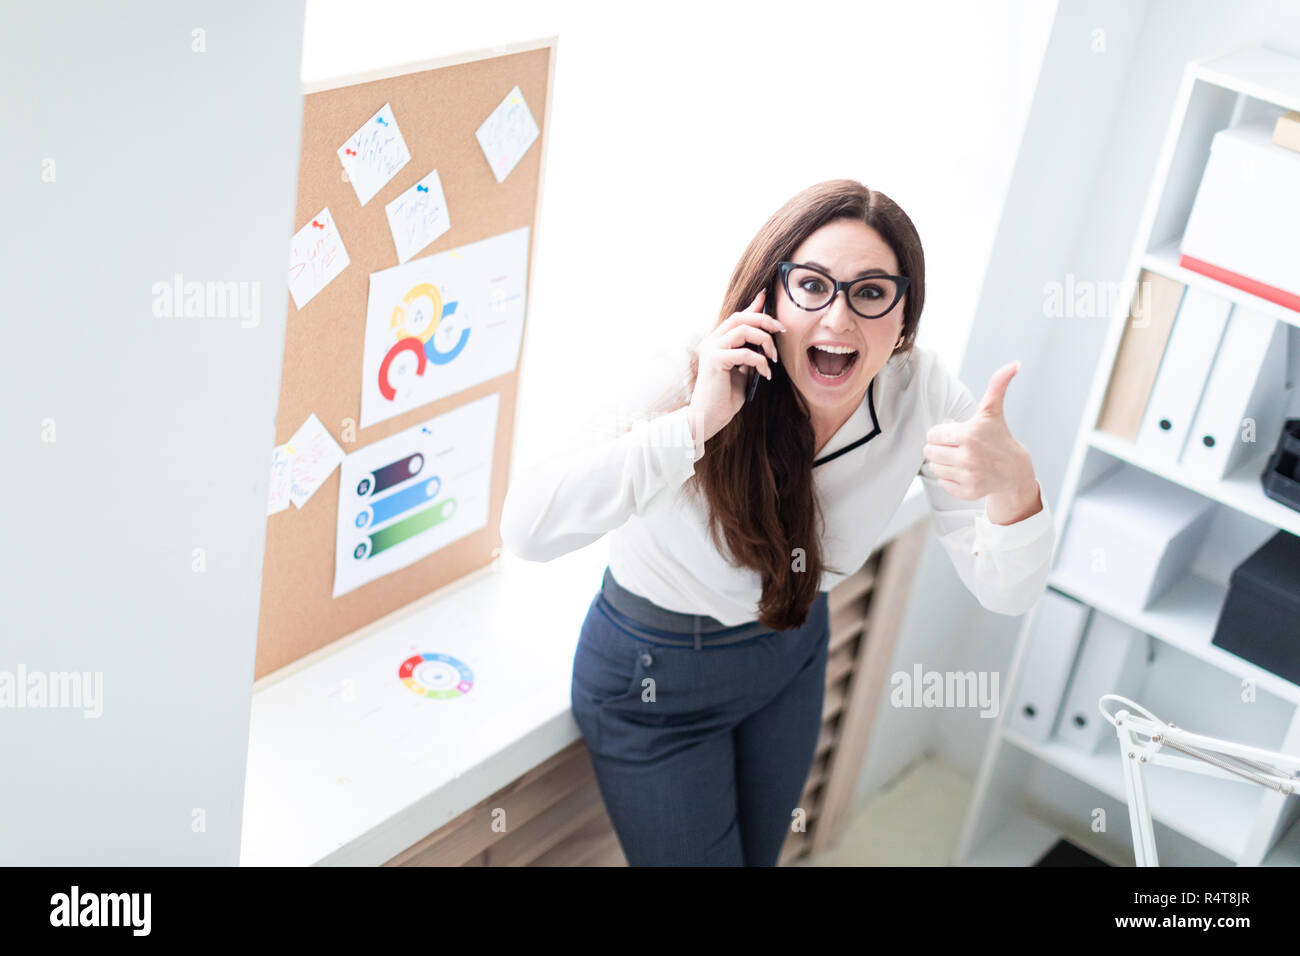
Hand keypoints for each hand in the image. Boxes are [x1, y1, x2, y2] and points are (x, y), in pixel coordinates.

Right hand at [687, 288, 783, 447]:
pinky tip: (766, 374)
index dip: (754, 305)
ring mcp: (711, 349)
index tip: (768, 297)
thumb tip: (764, 338)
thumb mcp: (742, 370)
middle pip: (742, 317)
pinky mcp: (715, 361)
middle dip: (765, 320)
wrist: (708, 417)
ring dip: (765, 341)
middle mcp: (711, 340)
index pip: (737, 316)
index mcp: (717, 341)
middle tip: (782, 330)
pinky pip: (744, 353)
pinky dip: (760, 362)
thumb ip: (749, 352)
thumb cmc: (725, 396)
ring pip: (744, 330)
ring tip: (773, 359)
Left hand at [922, 360, 1041, 524]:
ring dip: (943, 462)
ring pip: (934, 467)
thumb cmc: (998, 436)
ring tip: (960, 458)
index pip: (932, 435)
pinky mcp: (968, 491)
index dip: (941, 433)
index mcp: (969, 435)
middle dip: (939, 447)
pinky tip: (964, 471)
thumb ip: (998, 385)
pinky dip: (949, 478)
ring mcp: (968, 476)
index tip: (955, 434)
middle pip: (929, 452)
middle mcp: (968, 457)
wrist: (1014, 470)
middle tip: (956, 446)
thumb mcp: (993, 411)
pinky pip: (943, 482)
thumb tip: (1015, 363)